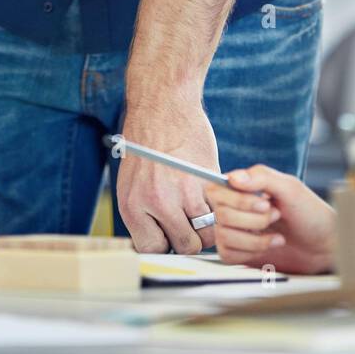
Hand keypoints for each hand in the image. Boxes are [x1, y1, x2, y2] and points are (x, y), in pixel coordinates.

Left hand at [117, 102, 218, 254]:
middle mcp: (156, 203)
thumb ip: (144, 212)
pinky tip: (214, 196)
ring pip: (206, 234)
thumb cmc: (147, 141)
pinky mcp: (207, 179)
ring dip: (210, 226)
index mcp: (132, 205)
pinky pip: (220, 210)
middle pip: (184, 245)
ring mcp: (184, 192)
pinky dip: (222, 208)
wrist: (163, 104)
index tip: (173, 235)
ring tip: (206, 210)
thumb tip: (162, 240)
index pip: (153, 249)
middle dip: (191, 238)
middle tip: (193, 222)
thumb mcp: (132, 180)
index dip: (167, 245)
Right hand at [202, 164, 336, 275]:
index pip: (216, 189)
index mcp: (243, 187)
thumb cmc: (310, 212)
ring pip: (224, 236)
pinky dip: (252, 251)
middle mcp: (234, 208)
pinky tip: (271, 245)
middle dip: (254, 219)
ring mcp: (235, 231)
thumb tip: (233, 177)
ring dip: (255, 237)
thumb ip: (261, 177)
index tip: (264, 202)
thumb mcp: (290, 188)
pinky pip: (228, 254)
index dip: (236, 199)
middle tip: (276, 215)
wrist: (322, 245)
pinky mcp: (238, 252)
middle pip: (221, 214)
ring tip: (277, 232)